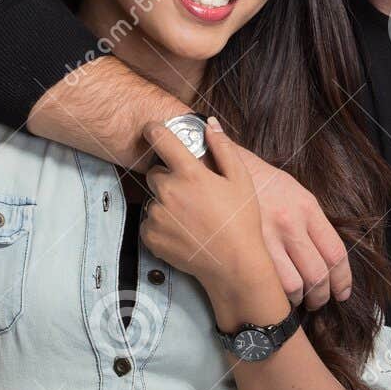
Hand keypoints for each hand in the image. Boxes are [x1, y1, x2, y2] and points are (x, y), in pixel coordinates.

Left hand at [140, 118, 272, 296]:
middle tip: (191, 193)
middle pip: (155, 174)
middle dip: (169, 178)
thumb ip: (223, 148)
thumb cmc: (240, 222)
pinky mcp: (151, 236)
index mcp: (189, 174)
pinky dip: (161, 225)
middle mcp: (168, 192)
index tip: (152, 129)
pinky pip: (149, 222)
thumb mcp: (240, 180)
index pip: (161, 140)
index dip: (154, 130)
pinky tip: (183, 231)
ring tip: (191, 218)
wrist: (234, 265)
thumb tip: (210, 124)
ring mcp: (157, 215)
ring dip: (166, 204)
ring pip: (154, 200)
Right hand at [235, 147, 352, 309]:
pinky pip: (265, 282)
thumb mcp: (294, 192)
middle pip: (318, 275)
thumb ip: (312, 223)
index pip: (336, 254)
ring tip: (295, 302)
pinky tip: (273, 295)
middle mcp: (290, 223)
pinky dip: (273, 295)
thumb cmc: (258, 183)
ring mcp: (265, 236)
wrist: (218, 167)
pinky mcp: (242, 246)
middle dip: (321, 297)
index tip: (342, 293)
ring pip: (293, 285)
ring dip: (297, 301)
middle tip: (318, 302)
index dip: (342, 281)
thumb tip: (327, 257)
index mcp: (307, 208)